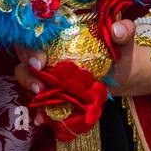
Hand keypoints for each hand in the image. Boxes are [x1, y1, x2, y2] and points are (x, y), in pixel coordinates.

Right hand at [13, 19, 150, 120]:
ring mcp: (50, 72)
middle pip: (25, 56)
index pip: (35, 33)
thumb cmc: (119, 49)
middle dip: (27, 71)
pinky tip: (42, 120)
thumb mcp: (123, 38)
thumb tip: (118, 30)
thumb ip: (124, 31)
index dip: (30, 46)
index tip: (40, 60)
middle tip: (39, 85)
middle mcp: (49, 50)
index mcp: (60, 32)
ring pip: (28, 76)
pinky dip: (40, 110)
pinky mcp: (55, 90)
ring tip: (41, 97)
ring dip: (30, 87)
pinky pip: (41, 99)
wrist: (125, 73)